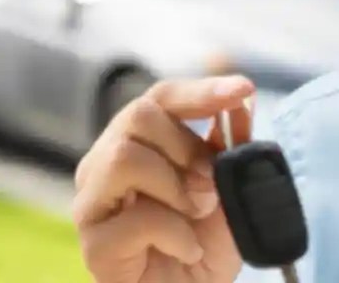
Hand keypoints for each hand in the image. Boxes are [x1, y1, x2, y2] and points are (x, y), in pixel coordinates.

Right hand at [74, 76, 255, 282]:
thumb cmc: (204, 243)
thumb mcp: (231, 189)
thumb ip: (233, 146)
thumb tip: (241, 103)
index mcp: (138, 143)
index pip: (162, 97)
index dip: (202, 90)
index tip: (244, 89)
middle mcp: (106, 164)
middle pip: (137, 116)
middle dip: (187, 145)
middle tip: (212, 180)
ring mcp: (93, 203)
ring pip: (124, 158)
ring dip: (176, 186)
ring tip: (196, 214)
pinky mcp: (93, 244)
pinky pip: (137, 219)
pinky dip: (177, 234)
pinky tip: (186, 250)